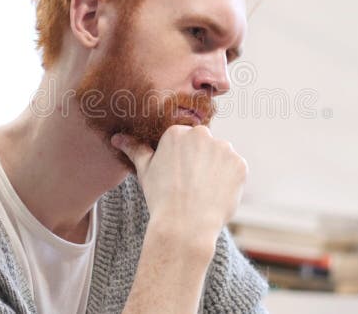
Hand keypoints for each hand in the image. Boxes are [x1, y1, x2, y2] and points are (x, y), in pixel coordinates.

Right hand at [111, 125, 247, 246]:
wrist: (185, 226)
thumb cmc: (161, 199)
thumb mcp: (145, 172)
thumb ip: (136, 150)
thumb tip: (117, 138)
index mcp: (177, 132)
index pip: (184, 140)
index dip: (182, 161)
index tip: (178, 177)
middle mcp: (201, 134)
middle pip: (204, 145)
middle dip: (200, 161)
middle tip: (191, 185)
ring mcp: (223, 148)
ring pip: (221, 156)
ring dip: (216, 170)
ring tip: (203, 192)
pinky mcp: (240, 164)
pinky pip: (235, 170)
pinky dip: (229, 181)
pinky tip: (216, 195)